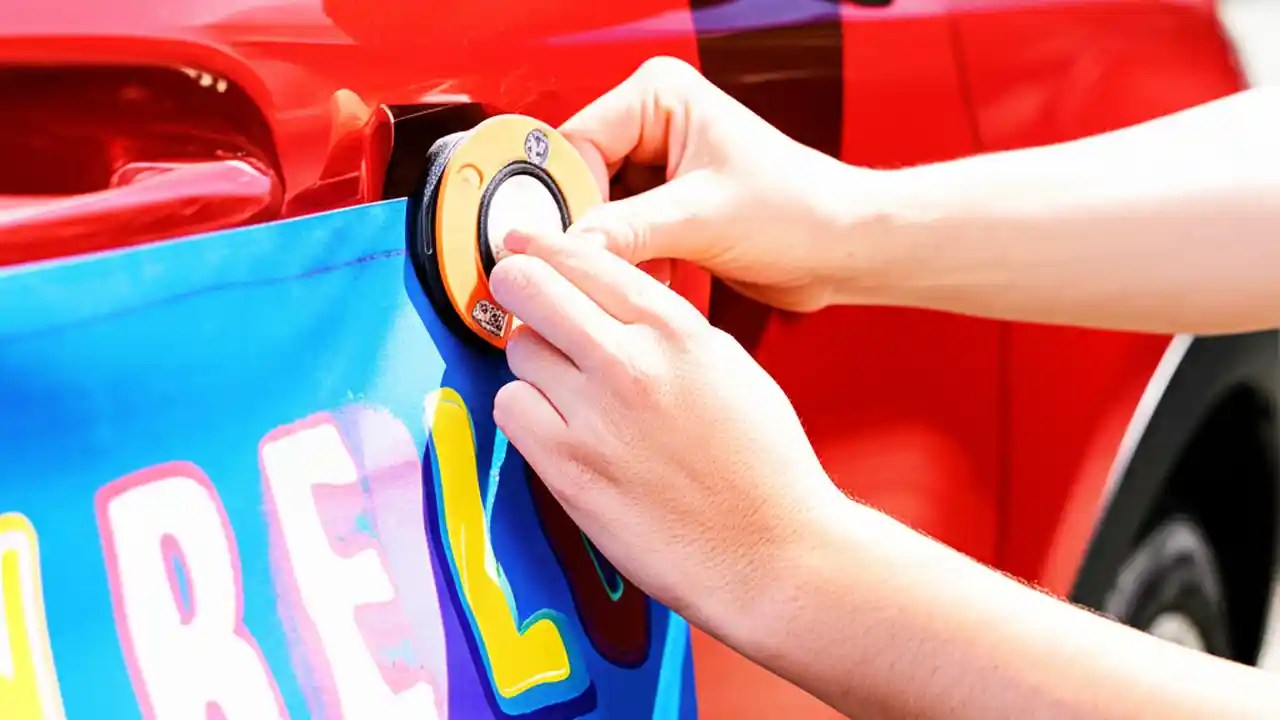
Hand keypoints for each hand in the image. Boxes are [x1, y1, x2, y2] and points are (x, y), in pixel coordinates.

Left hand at [488, 227, 846, 637]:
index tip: (522, 243)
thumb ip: (663, 325)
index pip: (583, 257)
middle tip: (519, 298)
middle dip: (517, 287)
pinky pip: (510, 410)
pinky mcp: (568, 468)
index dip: (542, 246)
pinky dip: (526, 412)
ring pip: (518, 351)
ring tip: (568, 388)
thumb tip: (606, 299)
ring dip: (533, 363)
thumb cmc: (762, 465)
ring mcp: (594, 416)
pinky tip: (558, 427)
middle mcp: (631, 362)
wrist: (774, 551)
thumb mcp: (726, 364)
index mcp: (676, 328)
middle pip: (527, 287)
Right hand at [560, 56, 868, 312]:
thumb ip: (623, 232)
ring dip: (611, 252)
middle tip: (591, 269)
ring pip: (597, 214)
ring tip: (637, 276)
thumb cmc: (800, 210)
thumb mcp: (700, 219)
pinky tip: (653, 279)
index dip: (567, 198)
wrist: (842, 250)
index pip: (576, 144)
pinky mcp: (665, 208)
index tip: (559, 244)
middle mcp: (654, 124)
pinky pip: (620, 236)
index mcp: (659, 95)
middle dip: (590, 230)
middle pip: (581, 181)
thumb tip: (563, 248)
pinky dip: (628, 264)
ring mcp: (658, 168)